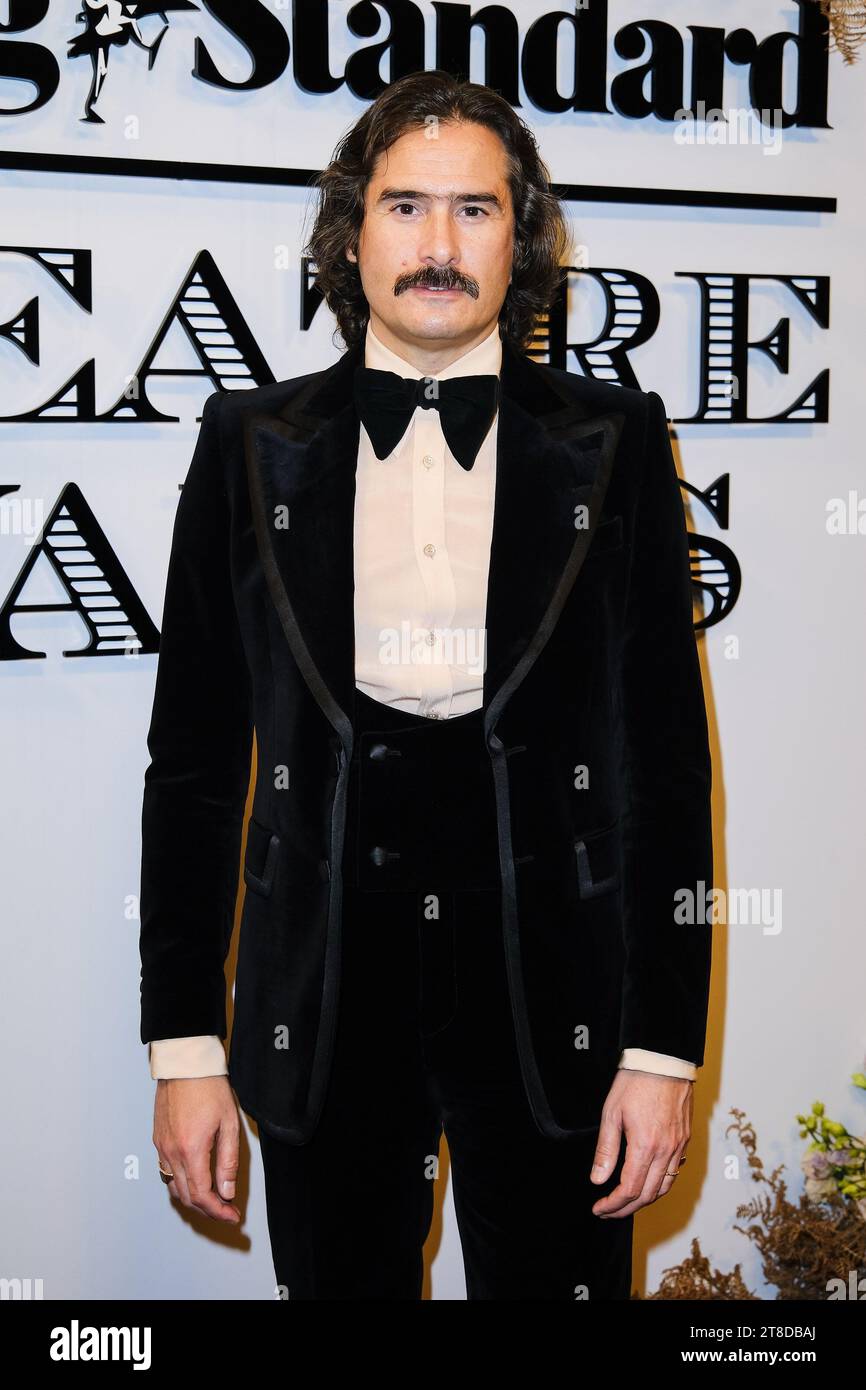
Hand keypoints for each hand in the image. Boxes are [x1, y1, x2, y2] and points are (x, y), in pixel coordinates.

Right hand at [153, 1076, 241, 1223]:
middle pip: (187, 1196)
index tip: (232, 1216)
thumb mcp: (229, 1124)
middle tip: (227, 1210)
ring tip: (214, 1198)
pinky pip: (166, 1172)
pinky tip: (196, 1180)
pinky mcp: (158, 1140)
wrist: (184, 1065)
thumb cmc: (209, 1088)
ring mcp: (162, 1147)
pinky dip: (182, 1183)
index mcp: (191, 1150)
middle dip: (208, 1209)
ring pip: (174, 1187)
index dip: (218, 1211)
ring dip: (194, 1199)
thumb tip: (227, 1191)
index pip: (203, 1195)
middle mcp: (171, 1152)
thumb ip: (227, 1161)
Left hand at [589, 1068, 691, 1217]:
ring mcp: (678, 1147)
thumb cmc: (636, 1082)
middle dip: (626, 1209)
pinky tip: (646, 1183)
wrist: (663, 1061)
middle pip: (647, 1195)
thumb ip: (606, 1150)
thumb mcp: (611, 1113)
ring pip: (663, 1187)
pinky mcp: (685, 1140)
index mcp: (645, 1146)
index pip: (630, 1190)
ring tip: (624, 1202)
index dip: (613, 1205)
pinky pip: (674, 1173)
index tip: (600, 1209)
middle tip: (608, 1211)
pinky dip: (659, 1186)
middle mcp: (666, 1151)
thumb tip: (597, 1180)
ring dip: (643, 1201)